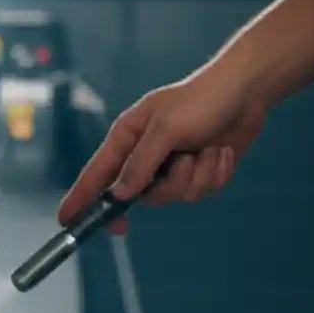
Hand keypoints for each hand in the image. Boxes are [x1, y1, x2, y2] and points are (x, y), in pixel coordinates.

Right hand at [57, 69, 268, 233]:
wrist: (247, 91)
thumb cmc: (201, 100)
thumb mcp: (166, 129)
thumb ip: (140, 164)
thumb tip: (119, 195)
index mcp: (127, 138)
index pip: (96, 174)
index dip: (80, 198)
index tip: (66, 221)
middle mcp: (146, 155)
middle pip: (141, 195)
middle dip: (168, 184)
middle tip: (183, 165)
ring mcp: (172, 165)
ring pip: (175, 196)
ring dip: (198, 174)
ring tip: (208, 147)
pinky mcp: (199, 172)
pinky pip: (201, 191)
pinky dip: (216, 172)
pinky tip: (222, 150)